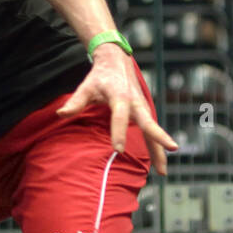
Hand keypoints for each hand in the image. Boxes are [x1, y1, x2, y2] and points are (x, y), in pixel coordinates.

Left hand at [57, 46, 177, 173]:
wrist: (116, 61)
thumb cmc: (99, 76)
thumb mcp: (86, 86)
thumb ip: (75, 102)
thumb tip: (61, 114)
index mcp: (119, 96)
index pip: (119, 117)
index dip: (119, 132)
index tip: (118, 150)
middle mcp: (135, 102)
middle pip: (148, 122)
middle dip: (158, 137)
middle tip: (171, 149)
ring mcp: (141, 107)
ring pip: (152, 129)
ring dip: (159, 149)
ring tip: (163, 172)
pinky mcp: (143, 111)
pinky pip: (151, 130)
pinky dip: (156, 145)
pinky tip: (158, 162)